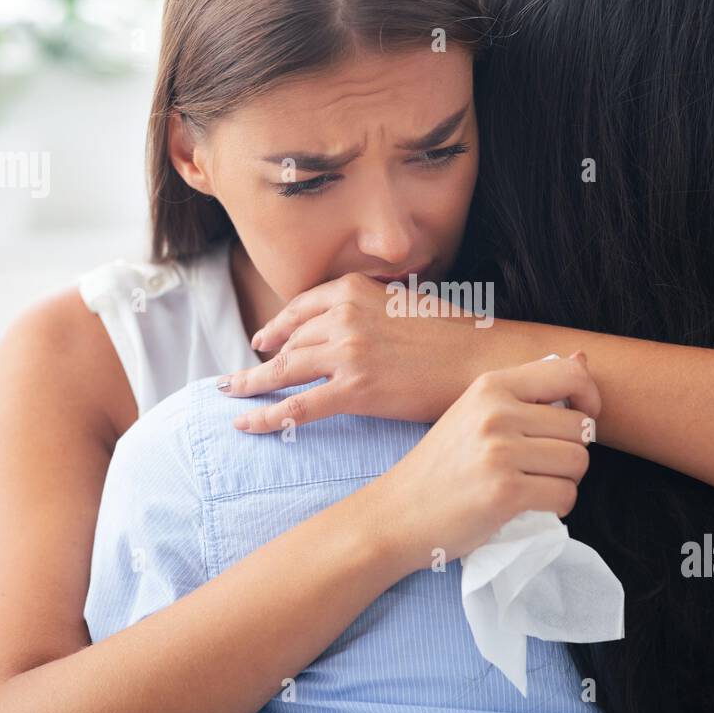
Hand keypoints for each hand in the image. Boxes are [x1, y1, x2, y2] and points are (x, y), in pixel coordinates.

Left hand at [219, 271, 492, 432]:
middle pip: (288, 342)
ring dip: (250, 385)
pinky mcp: (355, 390)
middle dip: (261, 360)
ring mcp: (347, 353)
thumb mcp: (403, 302)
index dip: (276, 328)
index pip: (300, 309)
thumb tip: (347, 327)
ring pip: (283, 371)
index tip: (262, 341)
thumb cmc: (452, 335)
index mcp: (354, 289)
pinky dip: (266, 416)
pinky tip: (245, 423)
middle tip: (237, 378)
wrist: (483, 358)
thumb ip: (369, 308)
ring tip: (230, 394)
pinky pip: (297, 406)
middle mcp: (343, 316)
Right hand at [360, 352, 600, 573]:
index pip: (570, 375)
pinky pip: (565, 495)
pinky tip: (531, 505)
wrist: (396, 513)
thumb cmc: (441, 465)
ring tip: (536, 484)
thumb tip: (583, 357)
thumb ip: (528, 388)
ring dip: (566, 480)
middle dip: (573, 451)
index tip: (580, 418)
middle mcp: (496, 413)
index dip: (589, 397)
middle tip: (543, 466)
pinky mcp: (505, 492)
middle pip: (581, 427)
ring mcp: (500, 452)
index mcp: (490, 386)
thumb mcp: (475, 411)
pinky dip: (557, 506)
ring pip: (578, 462)